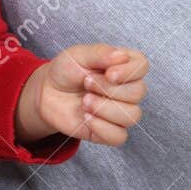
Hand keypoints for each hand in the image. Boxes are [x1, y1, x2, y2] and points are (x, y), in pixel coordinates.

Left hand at [17, 43, 147, 146]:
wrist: (48, 92)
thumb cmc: (66, 71)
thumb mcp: (79, 54)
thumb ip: (101, 53)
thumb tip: (122, 56)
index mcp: (123, 66)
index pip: (142, 66)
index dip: (129, 71)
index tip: (109, 73)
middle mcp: (126, 89)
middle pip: (138, 92)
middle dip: (109, 89)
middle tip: (87, 83)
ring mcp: (120, 111)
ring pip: (132, 116)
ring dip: (104, 108)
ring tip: (84, 101)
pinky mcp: (110, 131)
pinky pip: (120, 136)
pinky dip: (102, 128)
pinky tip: (86, 117)